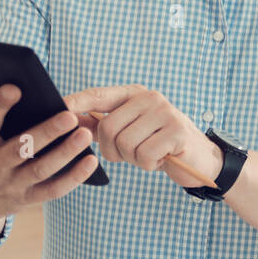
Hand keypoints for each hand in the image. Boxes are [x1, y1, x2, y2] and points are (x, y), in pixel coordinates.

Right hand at [0, 75, 97, 241]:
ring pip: (41, 170)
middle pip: (21, 149)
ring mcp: (11, 185)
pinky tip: (92, 160)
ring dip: (65, 153)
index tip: (15, 86)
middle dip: (46, 132)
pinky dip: (74, 178)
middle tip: (69, 114)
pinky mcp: (27, 199)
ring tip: (86, 132)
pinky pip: (53, 190)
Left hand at [63, 84, 222, 188]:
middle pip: (108, 128)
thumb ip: (101, 124)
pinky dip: (150, 164)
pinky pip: (145, 154)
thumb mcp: (130, 130)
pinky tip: (162, 159)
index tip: (58, 109)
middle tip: (132, 154)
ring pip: (125, 143)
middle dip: (113, 150)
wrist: (199, 158)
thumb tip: (67, 120)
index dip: (76, 102)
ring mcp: (165, 112)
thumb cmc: (159, 144)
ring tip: (150, 154)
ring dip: (134, 159)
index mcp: (135, 94)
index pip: (98, 95)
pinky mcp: (177, 131)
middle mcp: (150, 98)